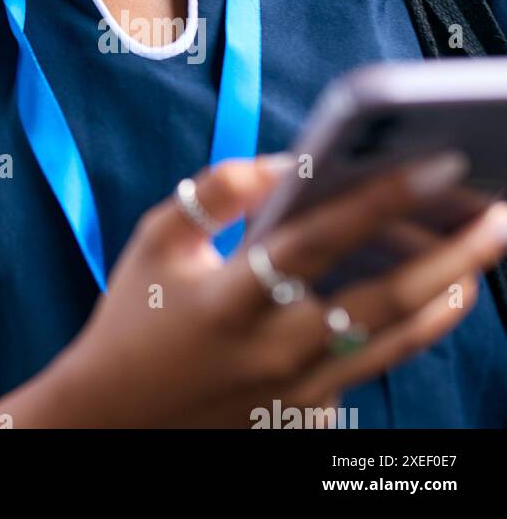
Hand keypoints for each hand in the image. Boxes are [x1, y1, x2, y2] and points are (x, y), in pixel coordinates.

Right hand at [46, 152, 506, 426]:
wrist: (116, 419)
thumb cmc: (133, 316)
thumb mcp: (157, 239)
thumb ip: (216, 194)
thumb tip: (282, 164)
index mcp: (229, 299)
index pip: (318, 240)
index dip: (378, 200)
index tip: (433, 166)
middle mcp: (272, 350)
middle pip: (380, 301)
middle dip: (448, 255)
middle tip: (495, 217)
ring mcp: (296, 390)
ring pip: (392, 342)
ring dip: (443, 296)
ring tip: (479, 255)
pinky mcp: (307, 413)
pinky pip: (371, 367)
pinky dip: (408, 330)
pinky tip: (432, 298)